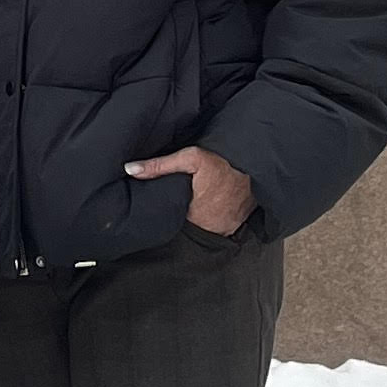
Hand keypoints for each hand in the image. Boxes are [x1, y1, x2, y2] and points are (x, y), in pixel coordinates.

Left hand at [126, 146, 255, 236]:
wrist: (257, 166)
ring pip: (204, 228)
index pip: (172, 219)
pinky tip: (211, 207)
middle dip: (183, 215)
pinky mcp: (236, 225)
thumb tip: (130, 170)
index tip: (164, 203)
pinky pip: (220, 227)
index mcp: (193, 215)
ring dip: (200, 219)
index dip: (168, 211)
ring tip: (197, 204)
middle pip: (187, 225)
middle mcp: (210, 227)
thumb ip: (159, 166)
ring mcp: (225, 228)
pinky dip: (215, 219)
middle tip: (182, 200)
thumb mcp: (189, 158)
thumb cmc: (222, 162)